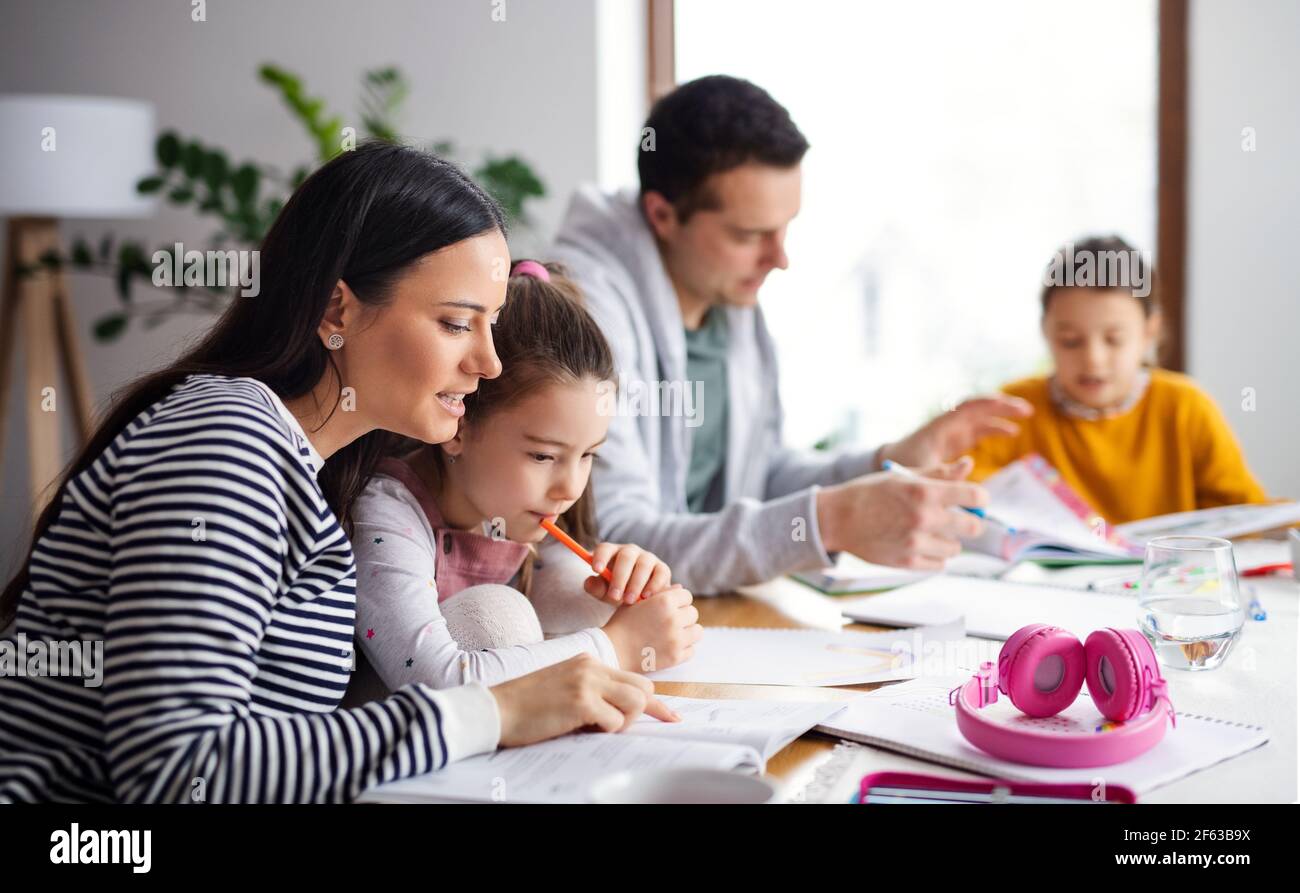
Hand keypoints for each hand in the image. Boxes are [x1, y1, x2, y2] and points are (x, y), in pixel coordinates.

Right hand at [490, 653, 680, 746]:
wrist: (496, 708)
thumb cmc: (527, 705)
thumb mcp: (564, 687)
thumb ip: (592, 692)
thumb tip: (619, 714)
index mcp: (588, 661)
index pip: (635, 678)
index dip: (654, 703)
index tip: (672, 717)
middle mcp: (591, 666)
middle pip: (643, 688)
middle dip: (641, 713)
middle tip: (616, 727)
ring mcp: (587, 682)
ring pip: (636, 702)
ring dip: (624, 723)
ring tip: (596, 727)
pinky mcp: (581, 701)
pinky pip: (615, 722)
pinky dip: (605, 732)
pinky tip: (581, 728)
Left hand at [583, 542, 672, 604]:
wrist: (637, 600)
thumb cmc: (615, 591)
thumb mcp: (602, 591)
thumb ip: (594, 587)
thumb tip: (589, 581)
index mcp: (612, 553)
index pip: (605, 549)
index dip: (600, 557)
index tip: (596, 569)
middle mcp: (630, 551)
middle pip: (626, 557)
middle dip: (619, 577)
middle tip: (614, 596)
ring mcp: (648, 558)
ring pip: (643, 565)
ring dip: (635, 584)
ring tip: (628, 601)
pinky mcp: (662, 569)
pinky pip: (660, 573)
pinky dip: (653, 586)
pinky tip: (645, 598)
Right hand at [601, 585, 701, 672]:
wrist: (613, 650)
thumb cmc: (622, 624)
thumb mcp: (637, 602)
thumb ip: (660, 593)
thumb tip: (680, 588)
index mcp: (664, 601)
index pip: (686, 596)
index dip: (678, 600)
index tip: (670, 607)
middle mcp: (673, 619)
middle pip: (693, 613)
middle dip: (683, 616)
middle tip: (670, 622)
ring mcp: (676, 639)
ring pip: (697, 631)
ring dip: (688, 632)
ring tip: (673, 634)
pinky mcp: (676, 657)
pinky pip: (692, 650)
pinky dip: (684, 649)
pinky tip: (670, 647)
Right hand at [816, 458, 988, 569]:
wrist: (837, 519)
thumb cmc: (870, 493)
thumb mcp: (902, 476)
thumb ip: (938, 473)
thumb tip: (968, 465)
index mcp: (924, 491)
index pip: (975, 497)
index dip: (979, 498)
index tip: (973, 500)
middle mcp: (923, 518)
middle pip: (973, 527)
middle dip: (969, 522)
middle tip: (956, 520)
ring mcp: (916, 543)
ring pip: (955, 548)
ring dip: (948, 541)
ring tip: (930, 532)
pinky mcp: (907, 563)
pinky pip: (939, 564)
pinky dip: (934, 556)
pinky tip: (920, 545)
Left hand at [879, 394, 1032, 467]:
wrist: (885, 466)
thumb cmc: (901, 467)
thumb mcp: (920, 472)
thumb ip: (943, 471)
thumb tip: (971, 464)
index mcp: (940, 427)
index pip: (968, 407)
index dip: (991, 404)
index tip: (1012, 406)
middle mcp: (947, 425)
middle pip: (979, 407)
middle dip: (1003, 406)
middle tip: (1027, 410)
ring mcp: (951, 431)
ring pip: (981, 417)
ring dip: (1002, 415)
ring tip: (1025, 417)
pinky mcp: (954, 441)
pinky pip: (978, 429)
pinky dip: (995, 427)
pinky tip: (1011, 431)